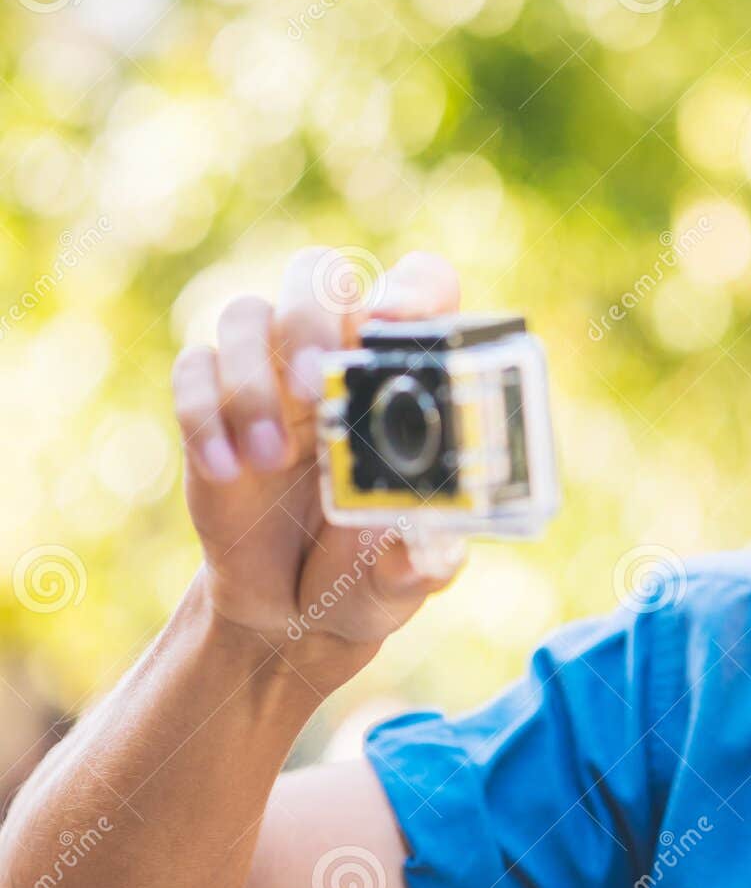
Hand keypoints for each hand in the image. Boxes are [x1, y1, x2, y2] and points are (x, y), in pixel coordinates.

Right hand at [171, 248, 466, 671]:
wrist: (296, 613)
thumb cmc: (370, 574)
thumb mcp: (405, 575)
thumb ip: (418, 561)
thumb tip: (419, 549)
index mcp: (404, 380)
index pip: (421, 287)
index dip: (413, 288)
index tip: (394, 324)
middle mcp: (337, 361)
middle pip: (320, 274)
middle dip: (314, 317)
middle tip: (315, 385)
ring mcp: (270, 378)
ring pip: (247, 314)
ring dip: (252, 379)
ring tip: (272, 460)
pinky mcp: (213, 408)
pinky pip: (193, 370)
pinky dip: (203, 412)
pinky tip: (225, 470)